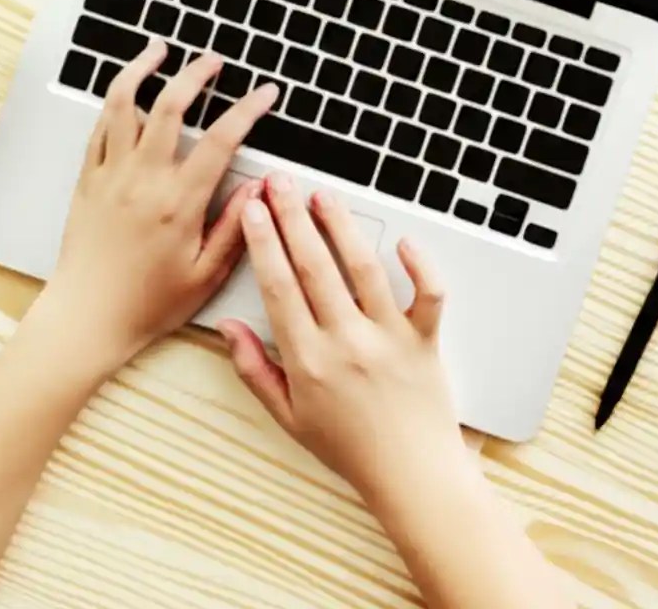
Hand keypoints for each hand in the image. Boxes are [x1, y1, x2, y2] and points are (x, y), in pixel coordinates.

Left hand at [40, 39, 277, 374]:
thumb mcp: (205, 274)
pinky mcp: (88, 181)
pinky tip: (126, 92)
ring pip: (123, 103)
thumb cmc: (147, 304)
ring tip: (158, 50)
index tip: (265, 94)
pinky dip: (114, 101)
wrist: (88, 317)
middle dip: (196, 73)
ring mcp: (111, 176)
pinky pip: (99, 127)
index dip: (247, 109)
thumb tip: (259, 189)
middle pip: (170, 106)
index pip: (220, 140)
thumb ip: (235, 228)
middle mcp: (143, 180)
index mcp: (178, 203)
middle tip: (214, 59)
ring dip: (141, 69)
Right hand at [217, 175, 464, 498]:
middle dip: (293, 218)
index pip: (279, 287)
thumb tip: (229, 328)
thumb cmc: (349, 448)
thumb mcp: (288, 417)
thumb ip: (254, 370)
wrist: (410, 474)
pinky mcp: (425, 340)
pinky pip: (429, 295)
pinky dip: (420, 265)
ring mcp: (389, 338)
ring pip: (363, 269)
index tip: (253, 209)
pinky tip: (405, 240)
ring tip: (324, 196)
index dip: (263, 243)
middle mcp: (347, 343)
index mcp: (308, 360)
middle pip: (315, 267)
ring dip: (341, 227)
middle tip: (281, 183)